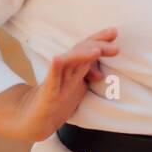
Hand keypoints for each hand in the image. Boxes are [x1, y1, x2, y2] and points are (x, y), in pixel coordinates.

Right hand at [14, 27, 118, 141]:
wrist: (35, 119)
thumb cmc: (57, 100)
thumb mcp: (77, 88)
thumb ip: (87, 78)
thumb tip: (103, 73)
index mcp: (74, 69)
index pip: (87, 49)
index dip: (100, 39)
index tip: (114, 32)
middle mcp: (66, 71)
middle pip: (80, 51)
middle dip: (98, 45)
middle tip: (116, 47)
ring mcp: (56, 80)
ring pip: (68, 62)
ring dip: (82, 55)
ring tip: (96, 51)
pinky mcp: (48, 93)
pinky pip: (52, 79)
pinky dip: (56, 68)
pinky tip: (57, 59)